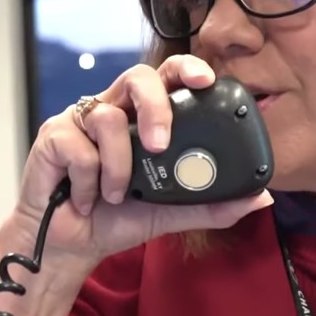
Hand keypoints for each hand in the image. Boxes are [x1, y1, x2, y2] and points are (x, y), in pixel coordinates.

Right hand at [7, 54, 273, 266]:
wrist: (71, 246)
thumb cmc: (118, 219)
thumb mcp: (172, 211)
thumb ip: (213, 204)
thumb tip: (261, 199)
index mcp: (145, 117)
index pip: (168, 78)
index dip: (187, 69)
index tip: (207, 80)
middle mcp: (115, 108)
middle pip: (138, 76)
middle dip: (155, 105)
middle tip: (161, 144)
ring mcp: (82, 119)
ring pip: (108, 118)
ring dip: (117, 166)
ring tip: (115, 194)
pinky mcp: (54, 135)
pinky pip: (79, 147)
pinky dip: (88, 181)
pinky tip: (86, 197)